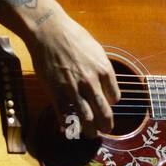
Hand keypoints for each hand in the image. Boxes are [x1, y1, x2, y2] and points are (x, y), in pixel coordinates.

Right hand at [27, 12, 120, 137]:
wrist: (50, 31)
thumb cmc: (73, 36)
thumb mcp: (96, 50)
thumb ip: (101, 68)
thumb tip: (105, 83)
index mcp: (104, 70)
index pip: (115, 98)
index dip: (111, 103)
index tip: (107, 104)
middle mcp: (91, 82)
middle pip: (104, 113)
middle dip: (106, 126)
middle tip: (105, 130)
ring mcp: (74, 88)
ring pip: (86, 119)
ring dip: (89, 131)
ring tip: (90, 134)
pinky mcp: (56, 91)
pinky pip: (65, 115)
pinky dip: (68, 125)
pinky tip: (69, 128)